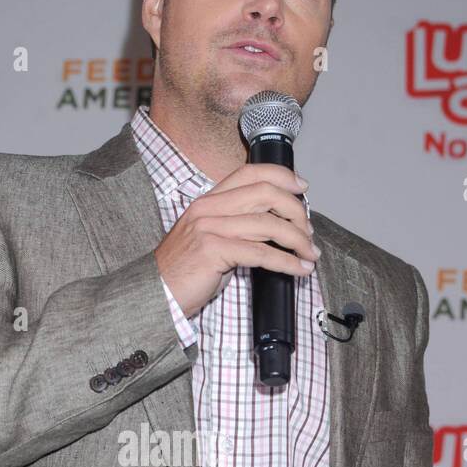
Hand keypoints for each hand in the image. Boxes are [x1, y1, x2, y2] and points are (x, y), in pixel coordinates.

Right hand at [154, 161, 318, 318]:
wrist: (156, 292)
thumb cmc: (184, 271)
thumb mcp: (208, 238)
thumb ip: (234, 225)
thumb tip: (273, 225)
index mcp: (207, 201)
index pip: (249, 173)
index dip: (281, 176)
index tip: (302, 187)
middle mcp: (208, 209)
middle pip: (265, 194)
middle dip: (296, 211)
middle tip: (308, 230)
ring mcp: (210, 228)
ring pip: (269, 224)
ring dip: (298, 240)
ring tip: (310, 254)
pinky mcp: (214, 251)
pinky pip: (263, 253)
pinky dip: (288, 262)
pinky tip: (299, 269)